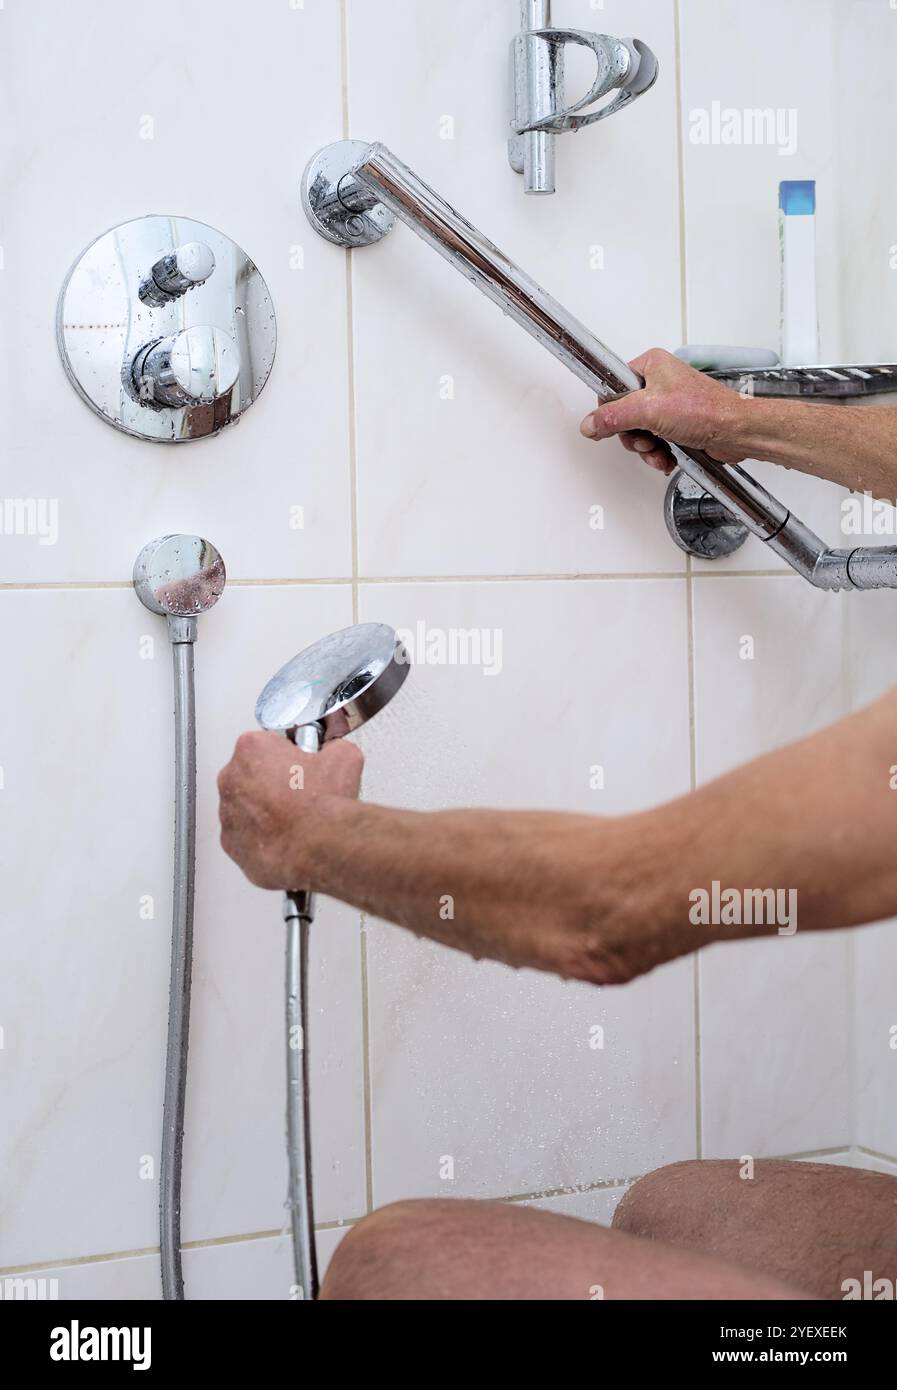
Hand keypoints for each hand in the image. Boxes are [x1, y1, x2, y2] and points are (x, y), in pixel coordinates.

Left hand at [218, 732, 362, 889]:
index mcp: (251, 749)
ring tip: (294, 819)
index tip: (301, 768)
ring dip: (265, 810)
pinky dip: (261, 836)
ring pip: (245, 806)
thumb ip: (332, 748)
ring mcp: (227, 812)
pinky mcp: (231, 843)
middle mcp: (231, 778)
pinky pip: (245, 835)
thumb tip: (334, 752)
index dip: (289, 757)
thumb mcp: (344, 758)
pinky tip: (285, 838)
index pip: (267, 745)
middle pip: (251, 774)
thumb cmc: (323, 804)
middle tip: (299, 795)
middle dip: (272, 782)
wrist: (320, 848)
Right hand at [580, 347, 750, 471]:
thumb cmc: (706, 410)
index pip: (613, 387)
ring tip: (659, 450)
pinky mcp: (676, 424)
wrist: (735, 432)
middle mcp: (659, 382)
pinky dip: (658, 453)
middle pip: (624, 414)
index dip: (611, 411)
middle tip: (645, 439)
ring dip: (646, 448)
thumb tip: (590, 423)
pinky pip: (654, 440)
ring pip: (638, 431)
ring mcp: (667, 404)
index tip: (613, 425)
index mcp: (651, 365)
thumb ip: (614, 417)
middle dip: (633, 435)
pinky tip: (668, 456)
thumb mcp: (649, 410)